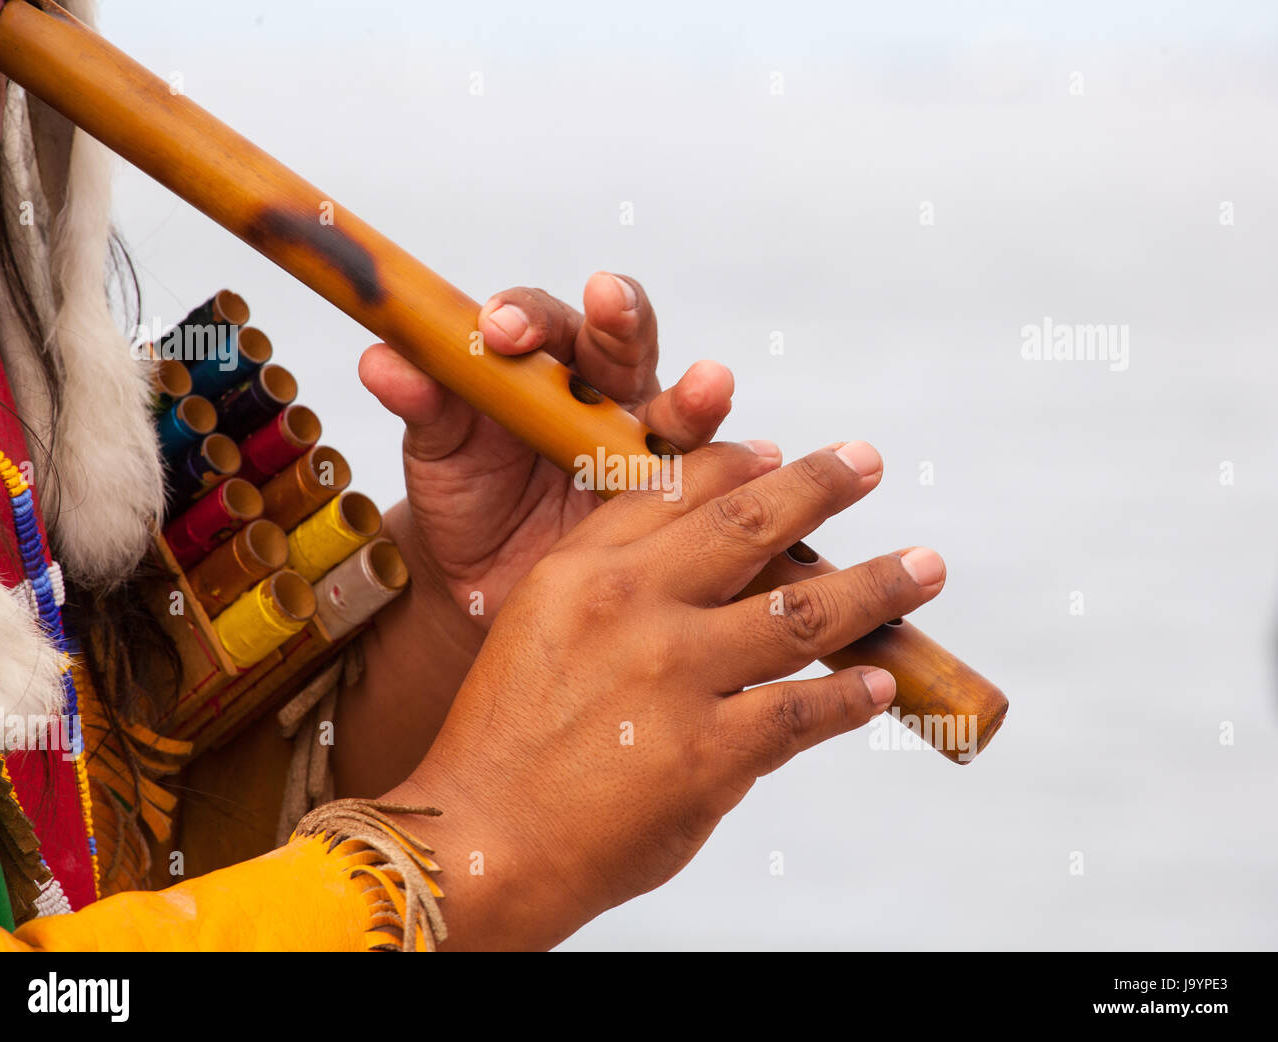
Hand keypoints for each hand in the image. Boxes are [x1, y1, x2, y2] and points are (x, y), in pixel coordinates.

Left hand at [359, 272, 733, 627]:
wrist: (489, 579)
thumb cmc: (466, 495)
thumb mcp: (438, 450)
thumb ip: (422, 403)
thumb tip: (381, 359)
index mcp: (541, 363)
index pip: (543, 319)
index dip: (526, 315)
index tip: (499, 330)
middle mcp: (601, 391)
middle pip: (622, 341)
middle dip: (620, 318)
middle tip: (609, 304)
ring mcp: (644, 445)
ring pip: (680, 409)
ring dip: (697, 395)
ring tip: (710, 386)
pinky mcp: (674, 501)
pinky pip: (709, 484)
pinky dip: (735, 473)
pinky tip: (760, 464)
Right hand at [385, 439, 947, 949]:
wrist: (479, 840)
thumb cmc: (506, 737)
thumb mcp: (537, 626)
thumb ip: (615, 584)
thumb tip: (708, 564)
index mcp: (584, 569)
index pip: (679, 488)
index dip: (742, 462)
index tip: (782, 452)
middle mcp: (631, 607)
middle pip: (752, 524)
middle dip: (823, 485)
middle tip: (867, 462)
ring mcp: (674, 678)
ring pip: (803, 611)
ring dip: (876, 585)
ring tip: (923, 568)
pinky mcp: (707, 754)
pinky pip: (804, 711)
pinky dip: (852, 695)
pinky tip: (880, 681)